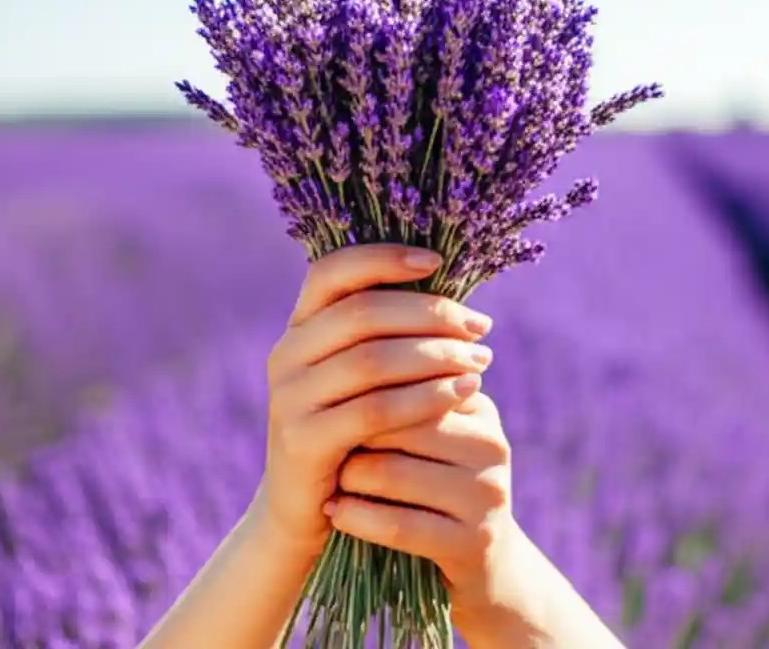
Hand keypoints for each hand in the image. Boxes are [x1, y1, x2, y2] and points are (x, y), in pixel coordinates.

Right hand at [250, 243, 495, 556]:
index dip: (384, 258)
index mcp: (300, 327)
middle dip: (430, 315)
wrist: (308, 510)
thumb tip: (460, 304)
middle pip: (363, 313)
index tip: (438, 261)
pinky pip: (375, 411)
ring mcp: (290, 399)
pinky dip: (426, 398)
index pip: (333, 271)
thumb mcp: (367, 378)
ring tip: (482, 362)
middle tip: (481, 329)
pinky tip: (464, 395)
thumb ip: (394, 337)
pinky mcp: (304, 442)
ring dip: (436, 356)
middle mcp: (287, 355)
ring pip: (372, 360)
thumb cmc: (354, 432)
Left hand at [328, 393, 621, 647]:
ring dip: (350, 476)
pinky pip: (399, 525)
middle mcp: (491, 447)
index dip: (365, 389)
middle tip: (324, 439)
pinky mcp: (472, 543)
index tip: (329, 398)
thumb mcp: (434, 436)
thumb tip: (344, 333)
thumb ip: (403, 391)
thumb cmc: (438, 489)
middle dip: (354, 431)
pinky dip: (358, 517)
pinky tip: (335, 513)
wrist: (485, 567)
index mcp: (481, 410)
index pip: (413, 380)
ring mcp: (486, 496)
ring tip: (332, 478)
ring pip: (393, 473)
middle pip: (401, 423)